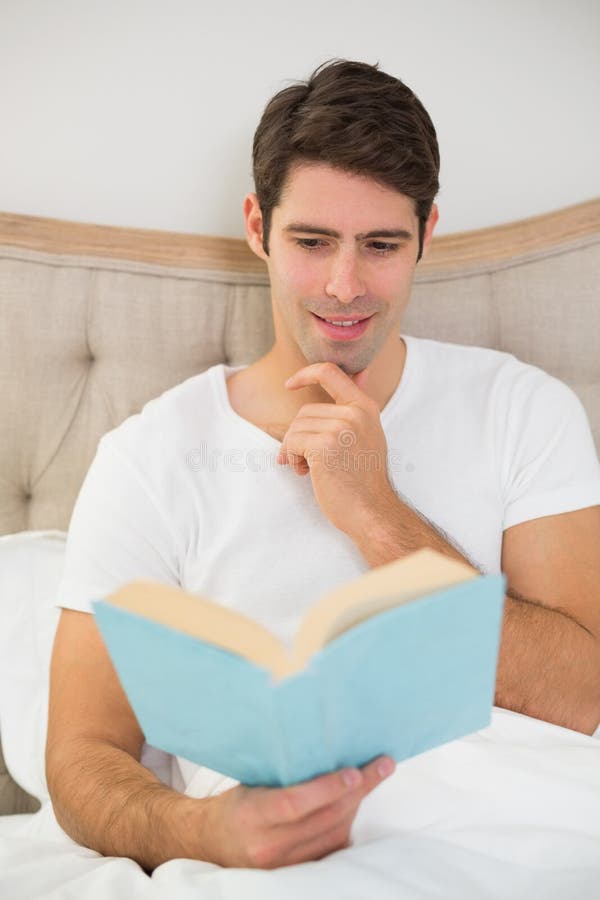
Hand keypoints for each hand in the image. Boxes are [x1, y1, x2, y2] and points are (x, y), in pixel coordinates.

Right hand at [199, 754, 395, 868]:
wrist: (211, 842)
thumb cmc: (236, 803)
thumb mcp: (251, 783)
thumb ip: (284, 775)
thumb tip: (327, 747)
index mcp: (252, 816)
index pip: (294, 803)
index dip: (327, 788)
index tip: (355, 771)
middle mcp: (268, 846)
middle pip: (324, 818)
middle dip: (358, 789)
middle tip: (382, 765)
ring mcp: (283, 866)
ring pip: (334, 833)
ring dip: (357, 804)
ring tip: (373, 777)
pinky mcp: (296, 874)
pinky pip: (333, 848)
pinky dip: (347, 822)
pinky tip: (354, 802)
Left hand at [276, 362, 395, 532]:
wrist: (371, 511)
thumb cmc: (364, 480)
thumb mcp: (368, 435)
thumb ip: (356, 409)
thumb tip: (361, 374)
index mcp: (365, 407)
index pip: (329, 372)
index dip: (305, 374)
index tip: (290, 384)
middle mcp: (354, 413)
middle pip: (305, 411)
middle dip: (299, 436)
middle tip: (307, 460)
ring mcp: (340, 428)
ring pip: (296, 427)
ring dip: (294, 450)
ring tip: (309, 468)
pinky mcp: (324, 446)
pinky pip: (291, 442)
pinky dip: (290, 458)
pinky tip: (304, 472)